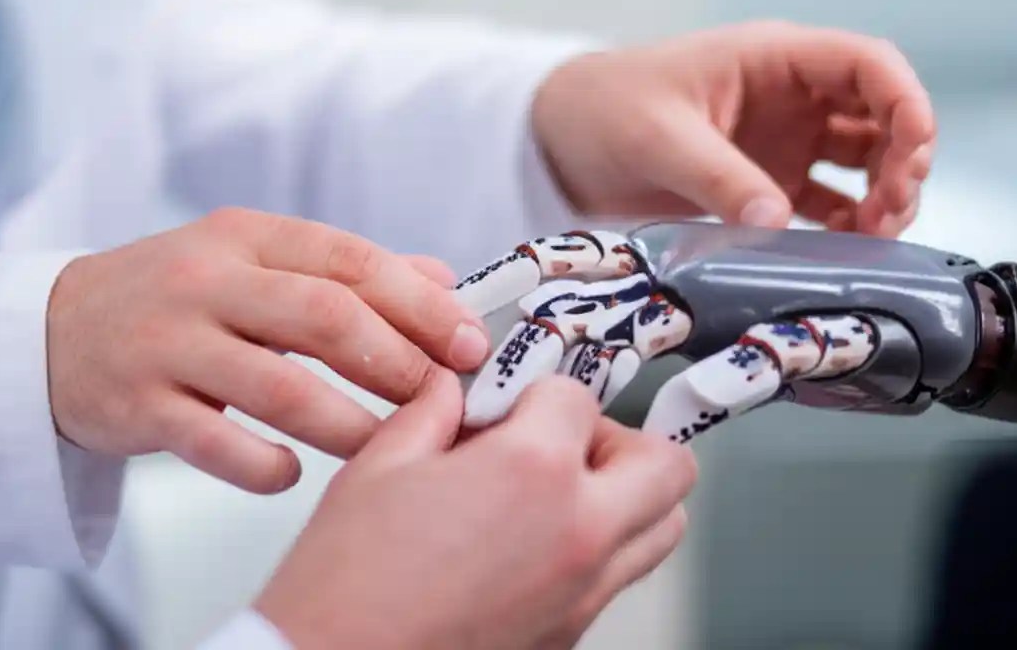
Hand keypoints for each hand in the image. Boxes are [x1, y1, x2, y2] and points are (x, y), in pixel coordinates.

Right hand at [46, 207, 488, 492]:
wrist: (51, 332)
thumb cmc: (177, 300)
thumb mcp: (254, 263)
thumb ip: (344, 272)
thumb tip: (442, 280)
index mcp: (249, 238)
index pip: (352, 261)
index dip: (421, 304)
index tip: (470, 344)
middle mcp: (208, 280)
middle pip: (324, 316)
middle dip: (397, 362)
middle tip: (441, 401)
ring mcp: (167, 341)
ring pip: (277, 385)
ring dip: (346, 423)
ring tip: (386, 448)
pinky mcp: (136, 403)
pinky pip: (213, 441)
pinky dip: (263, 464)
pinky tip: (292, 473)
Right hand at [255, 370, 697, 649]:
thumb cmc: (349, 585)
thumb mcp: (381, 465)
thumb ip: (432, 413)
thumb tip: (451, 392)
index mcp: (533, 471)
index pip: (578, 398)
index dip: (538, 392)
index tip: (510, 404)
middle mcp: (578, 531)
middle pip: (667, 463)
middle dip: (621, 439)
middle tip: (567, 439)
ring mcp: (583, 590)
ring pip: (663, 527)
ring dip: (630, 496)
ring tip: (565, 490)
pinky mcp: (572, 633)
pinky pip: (620, 576)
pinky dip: (601, 548)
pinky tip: (537, 543)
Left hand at [533, 21, 935, 237]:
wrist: (559, 140)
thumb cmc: (604, 110)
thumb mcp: (660, 137)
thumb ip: (719, 178)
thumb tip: (777, 221)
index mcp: (773, 60)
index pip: (866, 64)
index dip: (906, 100)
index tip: (917, 148)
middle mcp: (790, 98)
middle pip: (880, 116)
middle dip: (904, 158)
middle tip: (893, 208)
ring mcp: (783, 141)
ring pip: (864, 161)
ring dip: (884, 195)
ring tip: (877, 236)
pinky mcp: (766, 182)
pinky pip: (827, 201)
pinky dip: (848, 224)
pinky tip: (849, 248)